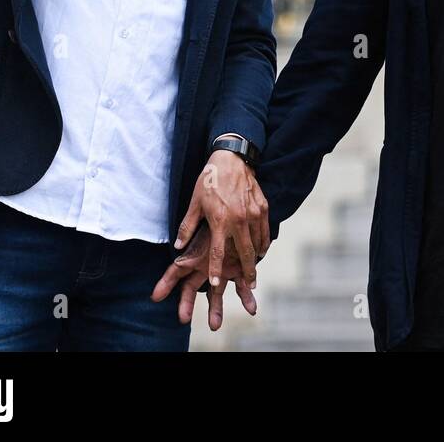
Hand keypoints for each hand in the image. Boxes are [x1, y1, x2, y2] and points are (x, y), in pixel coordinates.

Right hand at [152, 227, 256, 330]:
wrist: (241, 217)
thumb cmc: (219, 221)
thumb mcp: (206, 228)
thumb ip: (191, 235)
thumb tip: (177, 247)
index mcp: (195, 257)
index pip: (176, 272)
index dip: (165, 283)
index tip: (155, 296)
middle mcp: (207, 268)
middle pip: (192, 289)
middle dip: (187, 303)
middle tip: (183, 318)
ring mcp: (222, 271)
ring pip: (217, 293)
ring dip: (216, 309)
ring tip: (215, 325)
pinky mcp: (239, 271)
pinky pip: (242, 287)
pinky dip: (247, 298)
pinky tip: (251, 309)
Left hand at [173, 149, 269, 290]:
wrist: (232, 159)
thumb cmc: (209, 181)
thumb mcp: (195, 203)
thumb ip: (187, 227)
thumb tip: (178, 247)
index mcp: (220, 220)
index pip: (218, 252)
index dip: (216, 269)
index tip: (215, 284)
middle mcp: (239, 220)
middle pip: (244, 252)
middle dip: (247, 271)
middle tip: (249, 284)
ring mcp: (254, 214)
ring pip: (257, 243)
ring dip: (256, 259)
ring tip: (254, 271)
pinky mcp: (262, 207)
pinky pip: (265, 230)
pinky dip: (263, 242)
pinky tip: (261, 249)